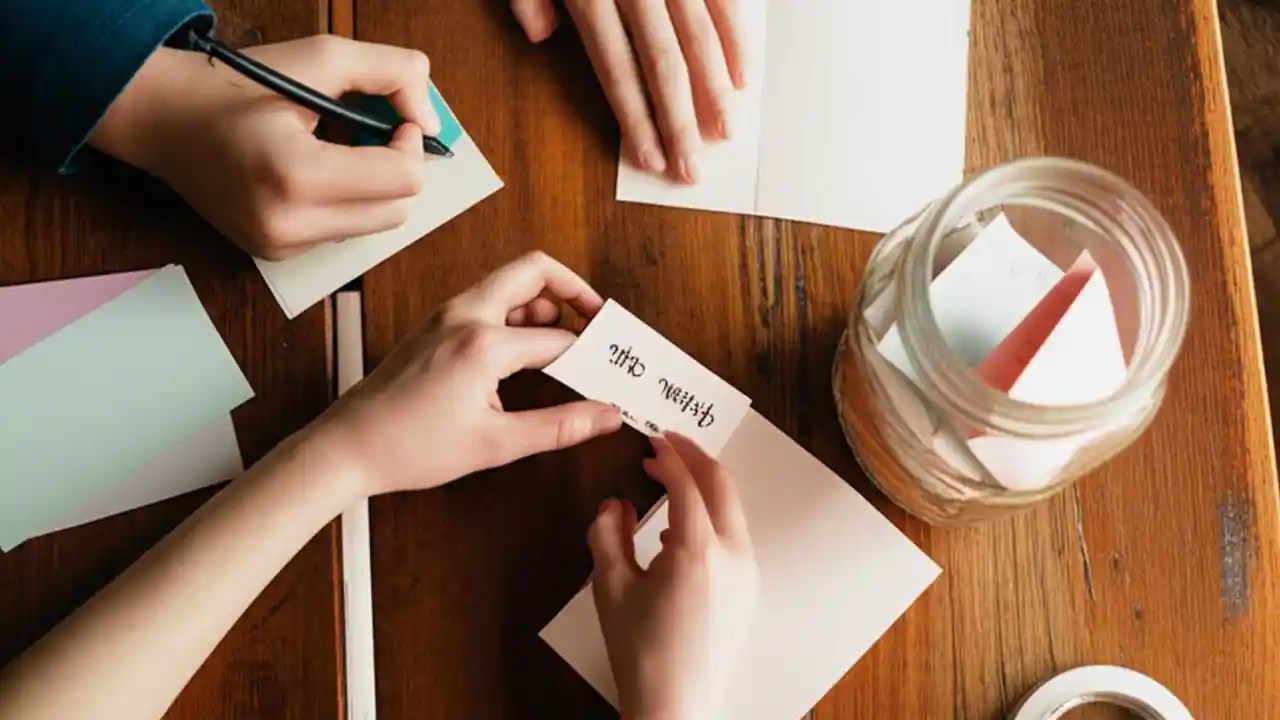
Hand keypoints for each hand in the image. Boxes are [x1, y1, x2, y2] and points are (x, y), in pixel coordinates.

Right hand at [89, 35, 441, 259]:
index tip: (393, 119)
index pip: (402, 181)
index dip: (410, 145)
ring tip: (336, 151)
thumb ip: (391, 73)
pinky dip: (343, 204)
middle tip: (368, 133)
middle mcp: (287, 223)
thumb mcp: (319, 58)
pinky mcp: (276, 254)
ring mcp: (280, 246)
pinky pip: (341, 233)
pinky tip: (311, 174)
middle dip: (396, 170)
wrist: (164, 119)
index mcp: (295, 175)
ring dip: (372, 189)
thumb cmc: (237, 83)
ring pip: (373, 226)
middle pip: (396, 211)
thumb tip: (430, 120)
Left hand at [309, 252, 622, 495]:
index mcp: (483, 343)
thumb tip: (605, 415)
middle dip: (573, 291)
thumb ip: (559, 426)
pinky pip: (487, 301)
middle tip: (598, 322)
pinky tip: (526, 354)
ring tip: (567, 344)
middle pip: (534, 271)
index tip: (612, 376)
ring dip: (543, 303)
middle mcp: (464, 315)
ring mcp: (446, 315)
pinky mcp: (436, 325)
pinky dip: (516, 315)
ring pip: (509, 283)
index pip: (559, 339)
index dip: (593, 358)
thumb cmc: (410, 447)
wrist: (348, 447)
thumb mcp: (495, 444)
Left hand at [511, 0, 748, 183]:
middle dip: (681, 123)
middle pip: (662, 64)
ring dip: (715, 91)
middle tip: (693, 170)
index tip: (652, 161)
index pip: (614, 68)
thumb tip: (537, 35)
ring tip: (725, 134)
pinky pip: (724, 0)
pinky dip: (738, 40)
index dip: (635, 118)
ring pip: (697, 37)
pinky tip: (744, 79)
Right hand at [590, 433, 758, 719]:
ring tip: (670, 484)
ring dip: (704, 487)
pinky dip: (711, 518)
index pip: (686, 482)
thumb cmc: (642, 653)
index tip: (652, 440)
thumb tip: (615, 505)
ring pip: (731, 510)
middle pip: (721, 485)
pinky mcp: (748, 591)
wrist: (676, 707)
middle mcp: (733, 555)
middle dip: (694, 458)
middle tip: (669, 444)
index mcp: (698, 549)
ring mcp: (747, 573)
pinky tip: (679, 533)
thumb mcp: (611, 588)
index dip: (667, 455)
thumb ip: (607, 534)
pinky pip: (734, 536)